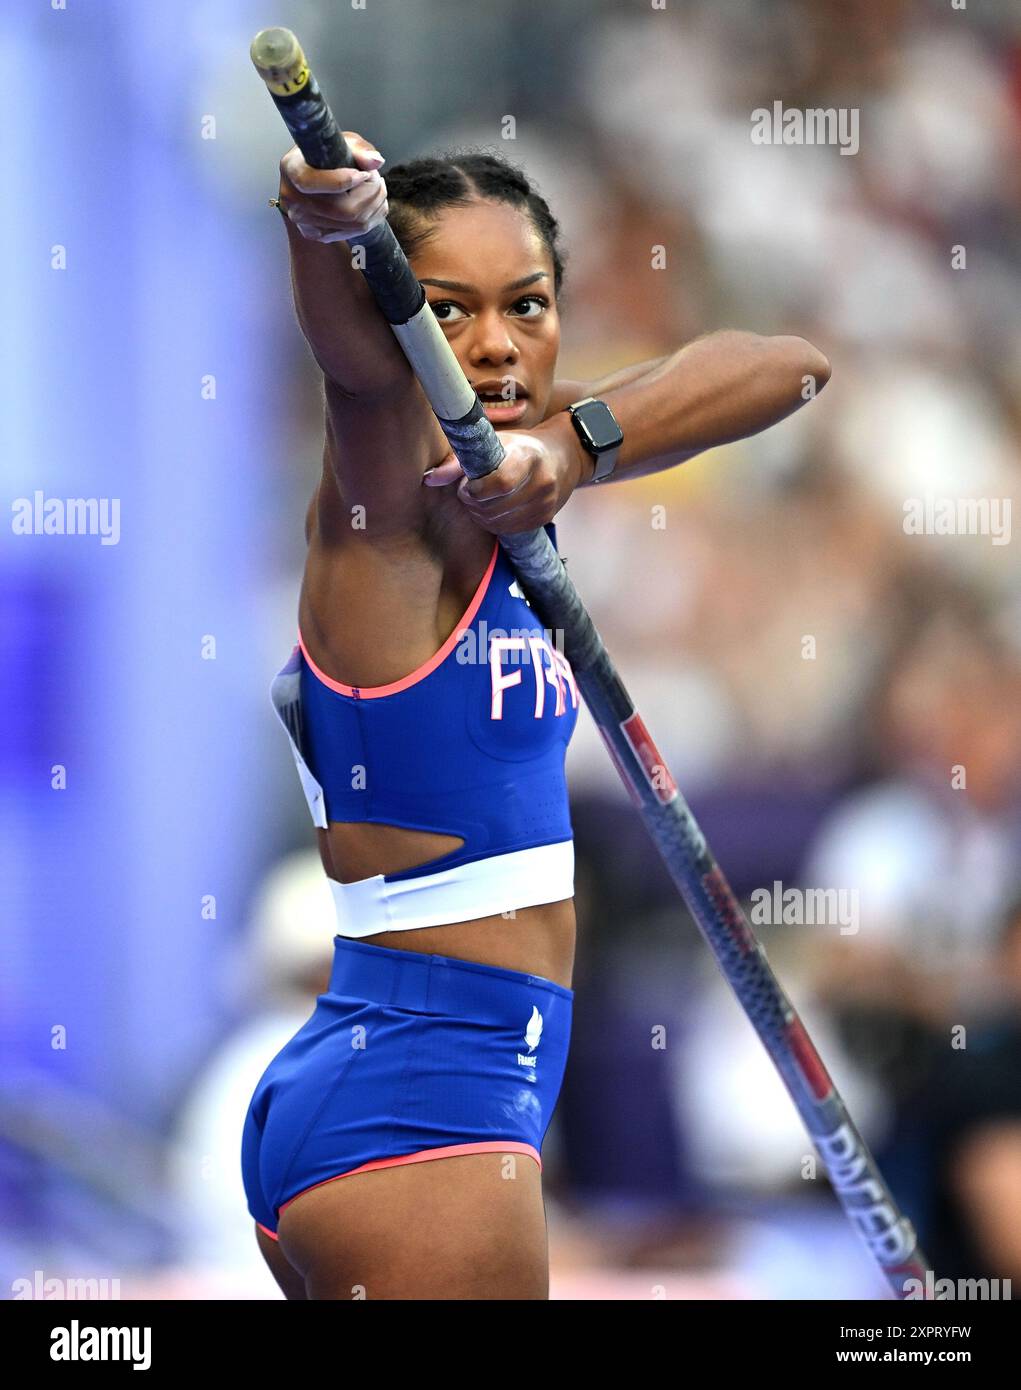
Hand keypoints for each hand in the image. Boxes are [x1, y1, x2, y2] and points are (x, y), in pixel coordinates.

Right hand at [277, 133, 386, 242]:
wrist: (314, 173)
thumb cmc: (326, 154)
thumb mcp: (342, 142)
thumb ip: (360, 150)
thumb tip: (376, 162)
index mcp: (291, 169)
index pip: (312, 183)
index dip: (343, 180)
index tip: (364, 174)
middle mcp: (292, 198)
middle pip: (341, 210)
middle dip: (369, 194)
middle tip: (377, 179)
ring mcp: (303, 221)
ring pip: (352, 224)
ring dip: (374, 206)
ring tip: (378, 189)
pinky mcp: (315, 234)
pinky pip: (351, 233)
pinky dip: (370, 219)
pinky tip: (372, 204)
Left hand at [421, 415, 591, 533]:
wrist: (560, 459)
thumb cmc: (518, 448)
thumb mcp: (493, 444)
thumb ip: (459, 461)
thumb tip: (429, 479)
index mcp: (529, 456)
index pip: (502, 483)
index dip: (477, 490)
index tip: (467, 486)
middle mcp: (542, 481)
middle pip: (495, 507)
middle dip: (473, 503)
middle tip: (468, 491)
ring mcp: (546, 503)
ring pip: (499, 523)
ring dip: (480, 515)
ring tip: (479, 499)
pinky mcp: (544, 519)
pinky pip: (508, 530)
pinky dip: (493, 523)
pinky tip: (493, 508)